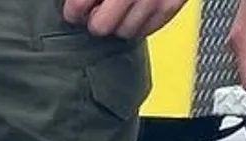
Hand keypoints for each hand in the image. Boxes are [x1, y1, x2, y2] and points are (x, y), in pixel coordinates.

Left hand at [61, 0, 187, 38]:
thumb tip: (75, 3)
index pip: (78, 7)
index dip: (74, 10)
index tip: (75, 10)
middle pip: (101, 27)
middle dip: (97, 19)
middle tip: (98, 10)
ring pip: (125, 32)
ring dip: (120, 22)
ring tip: (121, 7)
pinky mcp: (171, 4)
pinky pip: (148, 29)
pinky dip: (141, 22)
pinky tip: (137, 7)